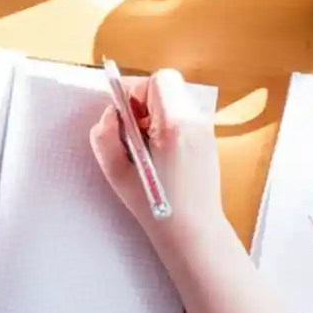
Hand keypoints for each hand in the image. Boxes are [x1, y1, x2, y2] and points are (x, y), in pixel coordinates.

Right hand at [90, 69, 224, 244]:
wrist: (195, 232)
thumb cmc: (157, 207)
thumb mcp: (117, 173)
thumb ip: (105, 137)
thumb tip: (110, 114)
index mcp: (176, 125)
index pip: (157, 80)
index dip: (134, 90)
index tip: (122, 114)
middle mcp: (196, 121)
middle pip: (167, 85)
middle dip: (143, 100)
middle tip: (131, 130)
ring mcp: (206, 129)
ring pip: (174, 99)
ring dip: (154, 112)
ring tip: (144, 145)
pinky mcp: (207, 139)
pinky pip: (182, 115)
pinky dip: (166, 124)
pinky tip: (159, 152)